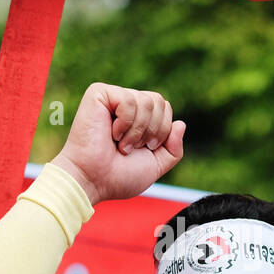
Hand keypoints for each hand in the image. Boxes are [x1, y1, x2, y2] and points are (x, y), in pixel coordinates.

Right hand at [49, 83, 185, 204]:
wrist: (92, 181)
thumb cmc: (117, 176)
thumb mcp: (155, 165)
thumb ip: (173, 148)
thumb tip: (181, 123)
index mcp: (138, 118)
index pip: (165, 108)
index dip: (162, 131)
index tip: (143, 149)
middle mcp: (125, 105)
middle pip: (159, 101)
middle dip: (153, 130)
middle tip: (131, 147)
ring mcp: (112, 98)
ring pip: (147, 101)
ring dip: (138, 130)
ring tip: (121, 143)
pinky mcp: (98, 93)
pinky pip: (129, 100)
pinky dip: (125, 123)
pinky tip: (111, 133)